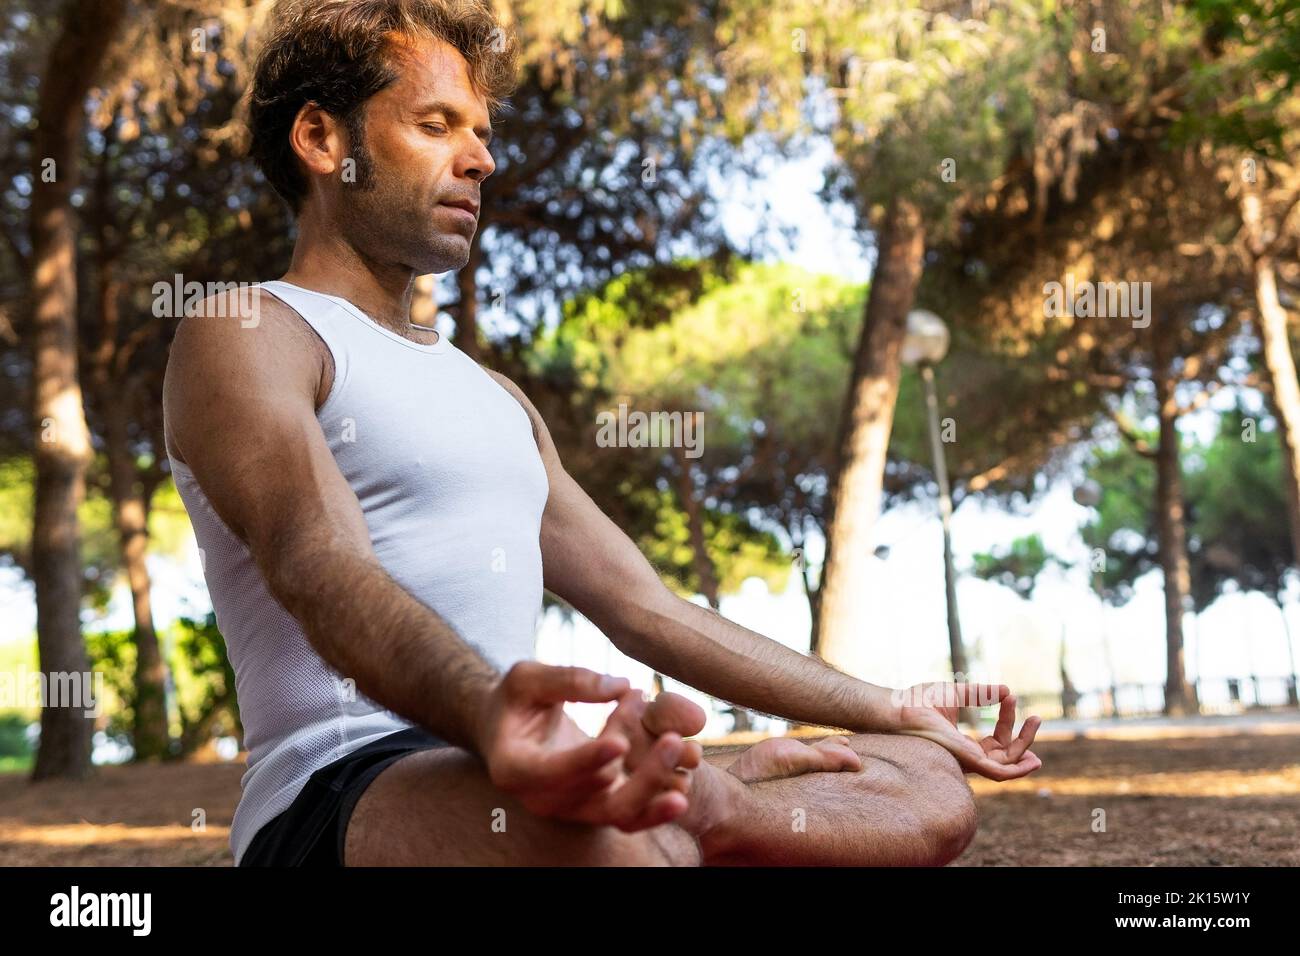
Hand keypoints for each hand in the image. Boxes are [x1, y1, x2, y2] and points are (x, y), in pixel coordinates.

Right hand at [474, 661, 700, 830]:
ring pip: (617, 813)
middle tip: (673, 737)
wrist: (512, 730)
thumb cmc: (515, 700)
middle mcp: (541, 799)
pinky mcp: (594, 809)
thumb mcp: (526, 678)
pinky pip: (628, 818)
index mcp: (514, 768)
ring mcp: (570, 809)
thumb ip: (568, 679)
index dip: (584, 760)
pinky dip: (655, 808)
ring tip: (684, 762)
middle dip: (637, 766)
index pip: (550, 771)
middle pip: (595, 793)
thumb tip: (617, 686)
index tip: (619, 742)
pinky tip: (682, 791)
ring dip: (654, 788)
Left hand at [889, 682, 1041, 780]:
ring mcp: (967, 761)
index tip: (1010, 696)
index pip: (996, 738)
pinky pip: (998, 773)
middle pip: (1005, 755)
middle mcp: (967, 756)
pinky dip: (1017, 769)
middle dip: (1024, 739)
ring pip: (1006, 764)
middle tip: (1036, 718)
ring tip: (1035, 723)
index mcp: (964, 744)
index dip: (1007, 719)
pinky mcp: (967, 761)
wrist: (901, 707)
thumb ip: (982, 694)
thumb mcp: (958, 694)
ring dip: (1025, 747)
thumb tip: (1007, 690)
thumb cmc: (920, 701)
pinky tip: (1032, 758)